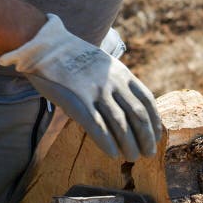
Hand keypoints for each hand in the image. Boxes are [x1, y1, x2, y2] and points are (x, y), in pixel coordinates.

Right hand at [0, 14, 161, 160]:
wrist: (45, 45)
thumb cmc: (72, 58)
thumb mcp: (103, 63)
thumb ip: (115, 82)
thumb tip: (126, 107)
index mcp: (121, 73)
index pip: (147, 101)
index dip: (154, 121)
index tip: (157, 136)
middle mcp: (113, 83)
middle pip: (138, 115)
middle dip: (146, 137)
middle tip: (148, 154)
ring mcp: (96, 92)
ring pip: (121, 125)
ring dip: (130, 144)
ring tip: (132, 157)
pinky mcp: (78, 102)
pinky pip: (98, 127)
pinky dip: (108, 144)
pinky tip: (113, 155)